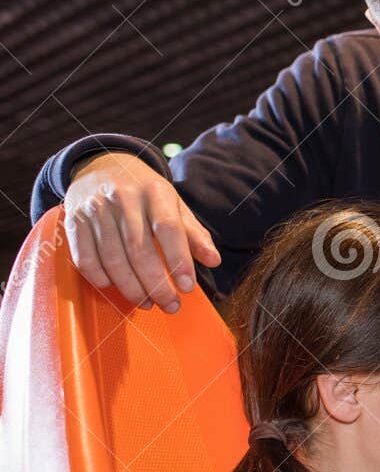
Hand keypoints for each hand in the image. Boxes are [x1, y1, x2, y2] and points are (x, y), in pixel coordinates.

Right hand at [62, 151, 219, 311]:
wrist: (101, 165)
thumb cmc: (145, 193)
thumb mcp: (174, 204)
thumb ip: (194, 233)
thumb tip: (214, 260)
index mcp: (154, 192)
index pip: (168, 229)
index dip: (178, 260)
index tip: (187, 287)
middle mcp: (122, 198)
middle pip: (139, 250)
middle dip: (157, 284)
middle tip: (171, 305)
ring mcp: (95, 209)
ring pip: (113, 259)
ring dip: (132, 288)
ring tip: (149, 303)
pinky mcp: (74, 221)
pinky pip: (85, 259)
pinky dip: (101, 279)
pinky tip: (116, 288)